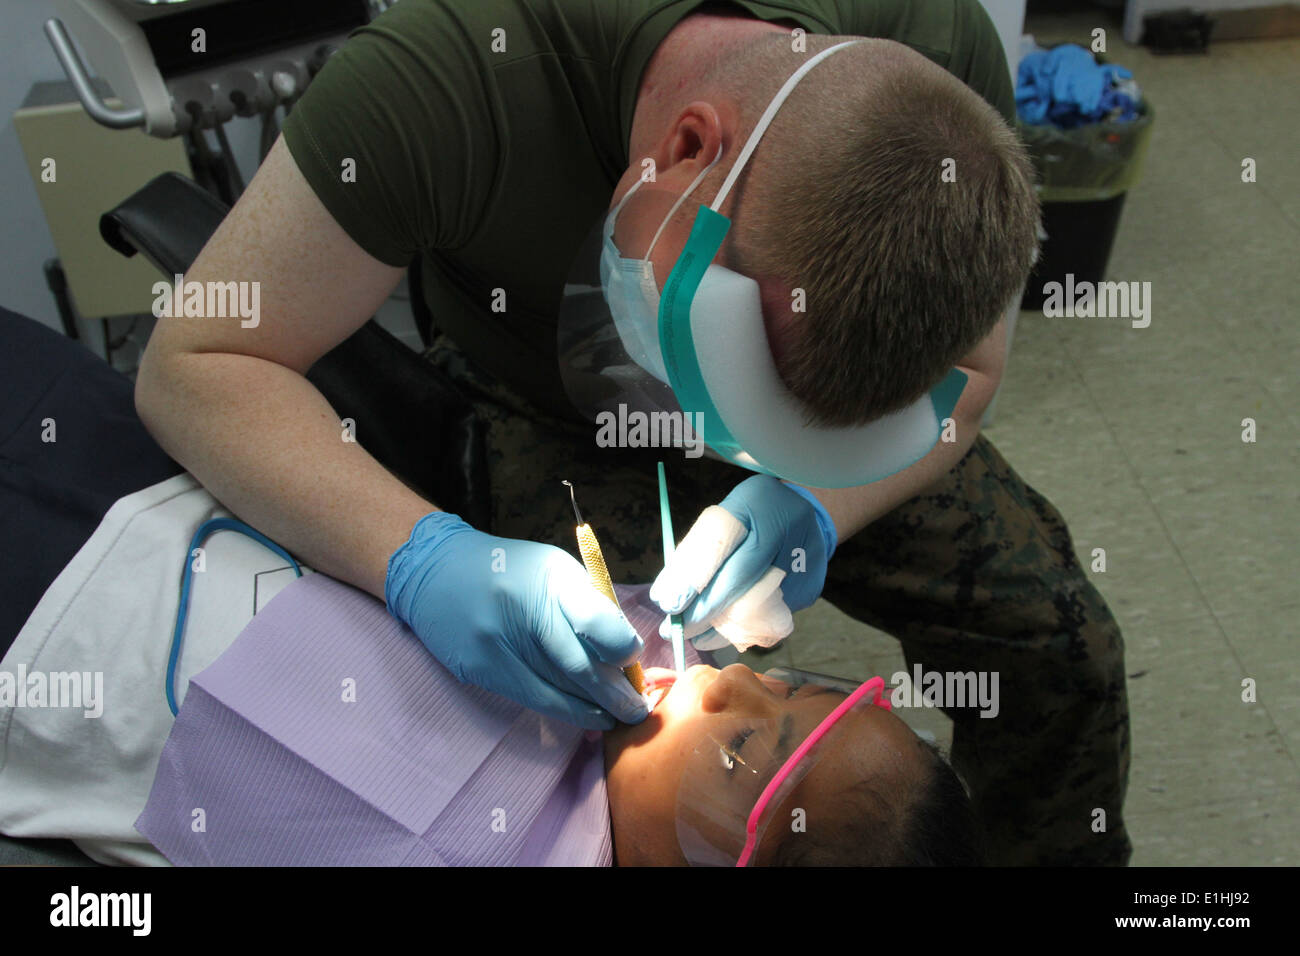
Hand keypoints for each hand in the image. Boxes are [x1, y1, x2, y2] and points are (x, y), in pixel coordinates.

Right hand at [386, 511, 647, 728]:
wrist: (436, 571)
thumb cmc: (511, 571)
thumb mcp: (554, 570)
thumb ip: (589, 605)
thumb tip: (627, 655)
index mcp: (549, 576)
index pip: (594, 619)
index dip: (621, 648)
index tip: (633, 661)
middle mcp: (521, 608)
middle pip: (578, 665)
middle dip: (615, 694)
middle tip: (638, 710)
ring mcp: (495, 642)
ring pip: (556, 691)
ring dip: (592, 710)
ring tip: (616, 718)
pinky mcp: (477, 668)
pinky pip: (530, 698)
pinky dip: (563, 711)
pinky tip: (584, 716)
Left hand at [650, 476, 835, 644]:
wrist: (807, 516)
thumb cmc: (751, 518)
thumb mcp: (725, 518)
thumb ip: (698, 550)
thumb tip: (667, 596)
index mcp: (757, 500)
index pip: (720, 541)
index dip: (693, 577)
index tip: (668, 604)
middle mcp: (786, 526)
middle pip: (739, 578)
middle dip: (703, 609)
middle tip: (675, 629)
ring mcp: (804, 558)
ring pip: (755, 605)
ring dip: (720, 625)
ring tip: (695, 636)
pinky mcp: (810, 586)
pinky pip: (771, 616)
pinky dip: (743, 627)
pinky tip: (725, 631)